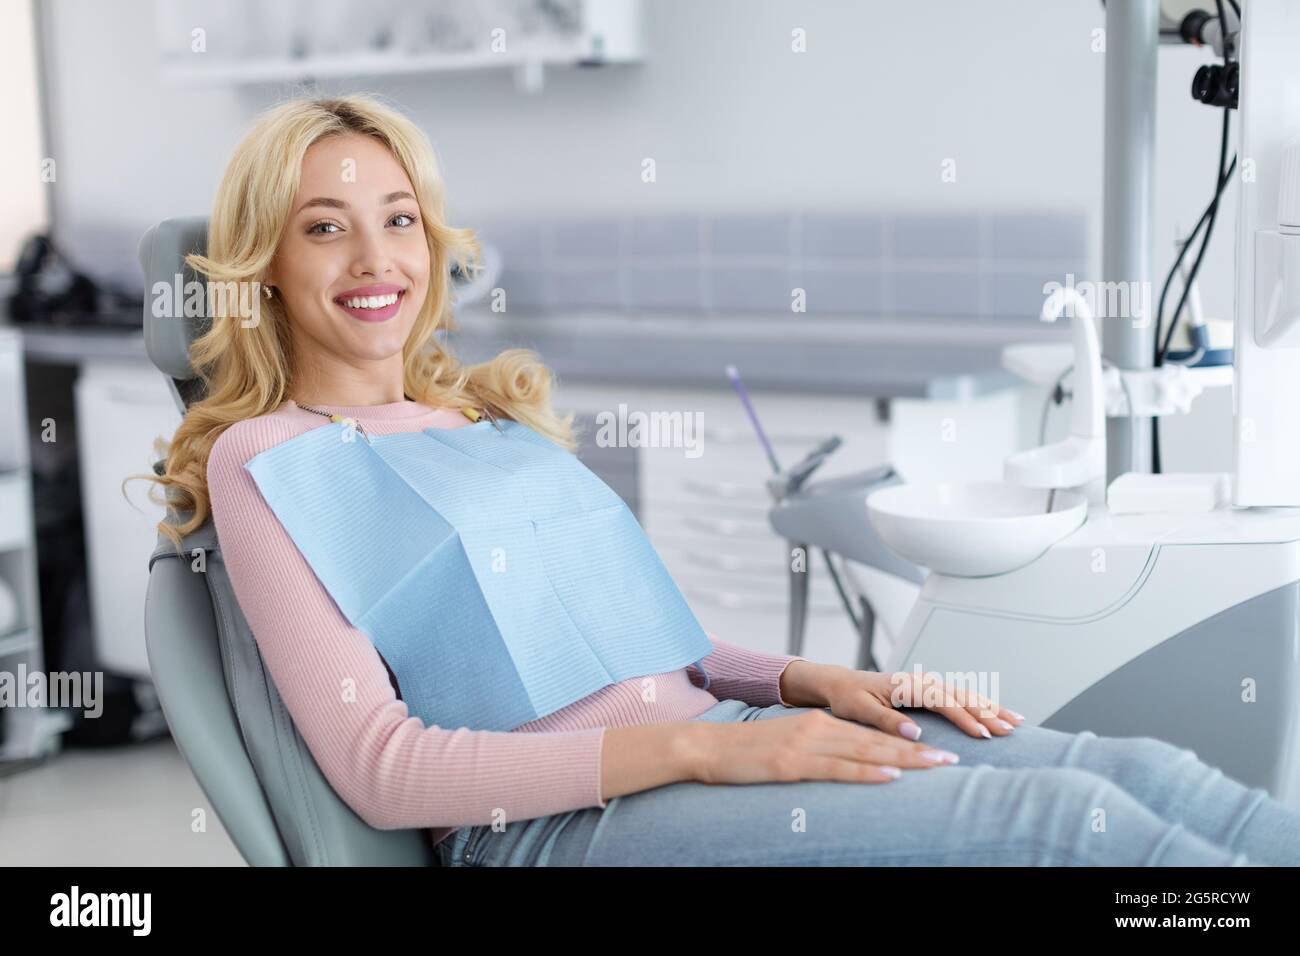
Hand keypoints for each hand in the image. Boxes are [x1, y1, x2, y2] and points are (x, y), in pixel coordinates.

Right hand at [688, 709, 959, 787]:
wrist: (707, 747)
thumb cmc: (745, 752)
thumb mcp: (788, 746)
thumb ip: (817, 751)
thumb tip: (844, 763)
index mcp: (819, 724)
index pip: (872, 734)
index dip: (907, 743)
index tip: (936, 750)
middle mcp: (819, 729)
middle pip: (877, 741)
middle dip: (918, 751)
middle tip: (951, 757)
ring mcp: (807, 745)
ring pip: (866, 752)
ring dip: (905, 760)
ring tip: (935, 765)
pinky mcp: (793, 763)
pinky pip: (837, 769)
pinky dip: (867, 772)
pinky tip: (889, 775)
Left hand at [819, 667, 1024, 740]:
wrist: (841, 683)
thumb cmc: (849, 697)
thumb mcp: (860, 710)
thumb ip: (887, 720)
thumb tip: (915, 731)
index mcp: (908, 685)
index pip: (943, 702)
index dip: (965, 718)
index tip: (983, 734)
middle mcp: (922, 682)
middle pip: (962, 696)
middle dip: (988, 713)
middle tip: (1010, 730)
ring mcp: (928, 685)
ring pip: (966, 695)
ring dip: (991, 707)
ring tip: (1017, 722)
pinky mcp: (929, 691)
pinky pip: (960, 696)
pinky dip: (981, 704)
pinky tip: (997, 713)